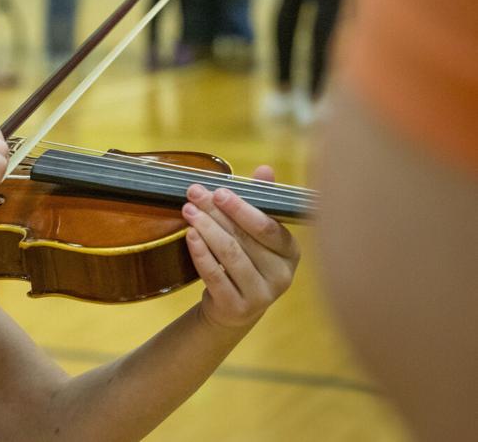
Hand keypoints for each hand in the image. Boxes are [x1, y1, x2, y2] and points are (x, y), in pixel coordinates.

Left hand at [182, 165, 299, 329]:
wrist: (233, 308)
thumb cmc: (245, 259)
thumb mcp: (255, 231)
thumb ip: (260, 200)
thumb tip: (266, 169)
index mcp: (290, 252)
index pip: (268, 227)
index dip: (242, 208)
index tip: (218, 190)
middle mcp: (282, 276)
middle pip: (245, 238)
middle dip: (216, 213)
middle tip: (194, 193)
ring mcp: (262, 296)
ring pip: (230, 255)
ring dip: (206, 229)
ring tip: (188, 211)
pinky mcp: (238, 308)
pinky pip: (216, 277)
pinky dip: (201, 254)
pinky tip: (189, 236)